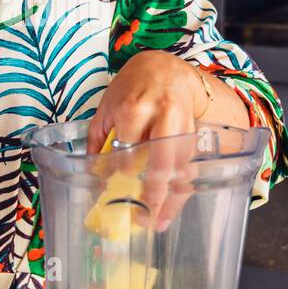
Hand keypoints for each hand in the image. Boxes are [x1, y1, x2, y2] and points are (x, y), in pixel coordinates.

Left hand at [86, 51, 247, 229]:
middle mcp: (162, 116)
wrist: (165, 68)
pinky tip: (173, 203)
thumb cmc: (131, 88)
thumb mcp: (107, 106)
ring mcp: (182, 125)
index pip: (128, 151)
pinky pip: (188, 163)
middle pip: (162, 161)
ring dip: (172, 196)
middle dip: (155, 192)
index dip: (119, 175)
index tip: (111, 194)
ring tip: (159, 220)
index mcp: (134, 109)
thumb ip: (98, 139)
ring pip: (180, 166)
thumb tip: (94, 173)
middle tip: (144, 217)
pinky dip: (181, 184)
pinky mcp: (194, 133)